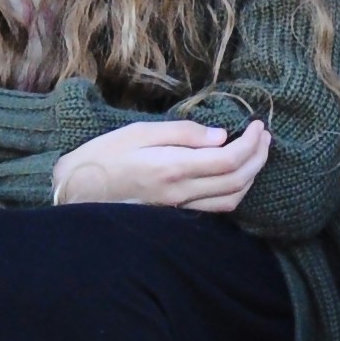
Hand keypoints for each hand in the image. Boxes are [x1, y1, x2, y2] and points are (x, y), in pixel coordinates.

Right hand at [51, 115, 271, 215]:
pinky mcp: (174, 215)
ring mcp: (178, 208)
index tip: (258, 125)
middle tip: (264, 136)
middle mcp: (181, 193)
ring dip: (251, 177)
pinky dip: (234, 192)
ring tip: (256, 153)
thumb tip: (221, 136)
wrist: (75, 191)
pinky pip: (215, 209)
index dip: (251, 143)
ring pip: (231, 199)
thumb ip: (183, 133)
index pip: (230, 160)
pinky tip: (235, 175)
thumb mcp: (140, 132)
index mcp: (173, 168)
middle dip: (259, 158)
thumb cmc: (103, 156)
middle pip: (238, 181)